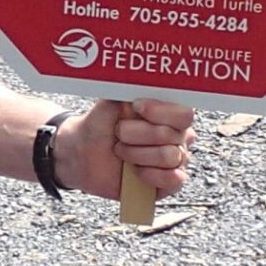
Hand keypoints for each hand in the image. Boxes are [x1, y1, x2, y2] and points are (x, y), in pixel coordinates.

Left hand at [62, 98, 196, 199]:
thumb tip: (138, 82)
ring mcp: (175, 160)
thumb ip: (126, 92)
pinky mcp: (167, 183)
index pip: (184, 113)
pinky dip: (153, 176)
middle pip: (172, 135)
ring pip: (169, 157)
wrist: (82, 153)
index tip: (136, 107)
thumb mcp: (109, 103)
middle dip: (138, 134)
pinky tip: (137, 172)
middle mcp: (178, 136)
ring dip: (138, 154)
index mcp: (169, 114)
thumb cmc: (99, 125)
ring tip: (120, 151)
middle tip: (119, 133)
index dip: (161, 111)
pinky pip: (175, 180)